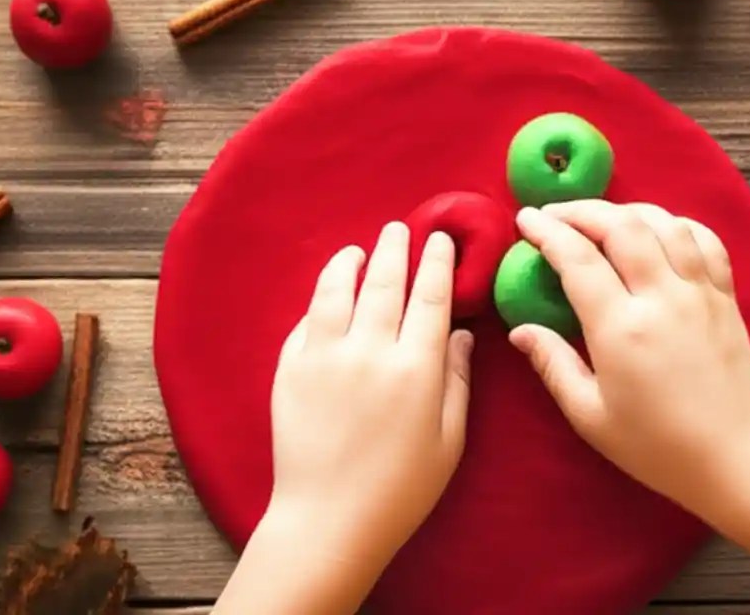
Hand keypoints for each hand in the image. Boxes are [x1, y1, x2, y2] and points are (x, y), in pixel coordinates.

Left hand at [267, 221, 473, 568]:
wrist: (329, 520)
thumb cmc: (402, 490)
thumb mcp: (449, 441)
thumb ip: (456, 381)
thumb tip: (458, 332)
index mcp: (416, 368)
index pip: (430, 296)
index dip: (437, 262)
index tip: (440, 238)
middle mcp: (370, 351)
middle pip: (384, 282)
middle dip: (395, 249)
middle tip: (399, 228)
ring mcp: (324, 357)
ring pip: (338, 291)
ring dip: (350, 262)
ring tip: (357, 249)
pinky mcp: (290, 369)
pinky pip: (307, 321)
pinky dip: (321, 299)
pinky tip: (328, 292)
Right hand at [508, 201, 749, 507]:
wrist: (733, 459)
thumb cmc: (654, 446)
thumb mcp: (589, 414)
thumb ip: (552, 364)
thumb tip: (519, 330)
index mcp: (621, 329)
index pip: (578, 259)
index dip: (547, 232)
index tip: (525, 221)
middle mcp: (663, 299)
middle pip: (621, 226)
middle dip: (581, 211)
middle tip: (555, 215)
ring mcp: (700, 293)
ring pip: (665, 223)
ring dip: (627, 212)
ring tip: (601, 220)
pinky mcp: (726, 298)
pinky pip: (705, 240)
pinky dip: (677, 224)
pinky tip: (658, 231)